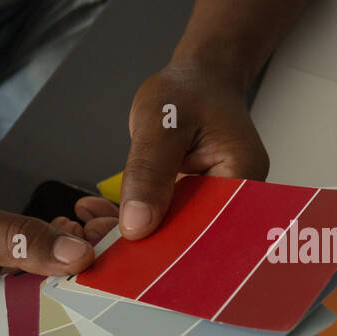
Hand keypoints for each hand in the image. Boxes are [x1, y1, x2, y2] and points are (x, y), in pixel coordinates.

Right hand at [0, 191, 101, 335]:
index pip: (20, 331)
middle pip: (34, 323)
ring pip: (39, 309)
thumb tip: (78, 255)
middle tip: (89, 244)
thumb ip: (25, 240)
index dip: (62, 305)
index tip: (92, 275)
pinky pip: (32, 298)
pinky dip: (49, 271)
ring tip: (74, 235)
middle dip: (67, 283)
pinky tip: (60, 243)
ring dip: (62, 273)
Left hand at [117, 56, 268, 239]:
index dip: (174, 249)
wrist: (196, 78)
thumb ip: (149, 171)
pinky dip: (136, 221)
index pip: (212, 229)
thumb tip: (137, 225)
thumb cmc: (188, 89)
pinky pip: (167, 221)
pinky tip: (102, 218)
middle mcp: (235, 197)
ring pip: (177, 233)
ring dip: (138, 236)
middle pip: (195, 238)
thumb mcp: (161, 123)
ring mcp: (215, 203)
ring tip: (93, 231)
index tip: (131, 257)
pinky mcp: (194, 204)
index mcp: (242, 176)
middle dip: (148, 247)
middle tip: (100, 244)